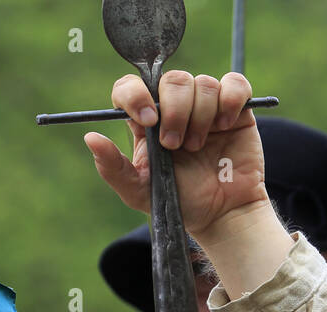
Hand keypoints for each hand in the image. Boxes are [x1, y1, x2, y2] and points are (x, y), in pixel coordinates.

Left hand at [85, 71, 266, 238]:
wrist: (221, 215)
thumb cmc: (179, 203)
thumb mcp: (139, 191)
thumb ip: (113, 167)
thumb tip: (90, 137)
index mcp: (146, 121)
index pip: (131, 86)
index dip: (136, 94)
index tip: (147, 120)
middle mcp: (174, 106)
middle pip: (171, 80)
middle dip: (174, 111)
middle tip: (176, 145)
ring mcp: (206, 105)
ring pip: (202, 83)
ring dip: (201, 116)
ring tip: (199, 147)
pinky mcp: (236, 109)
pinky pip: (234, 84)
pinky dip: (230, 101)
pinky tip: (225, 126)